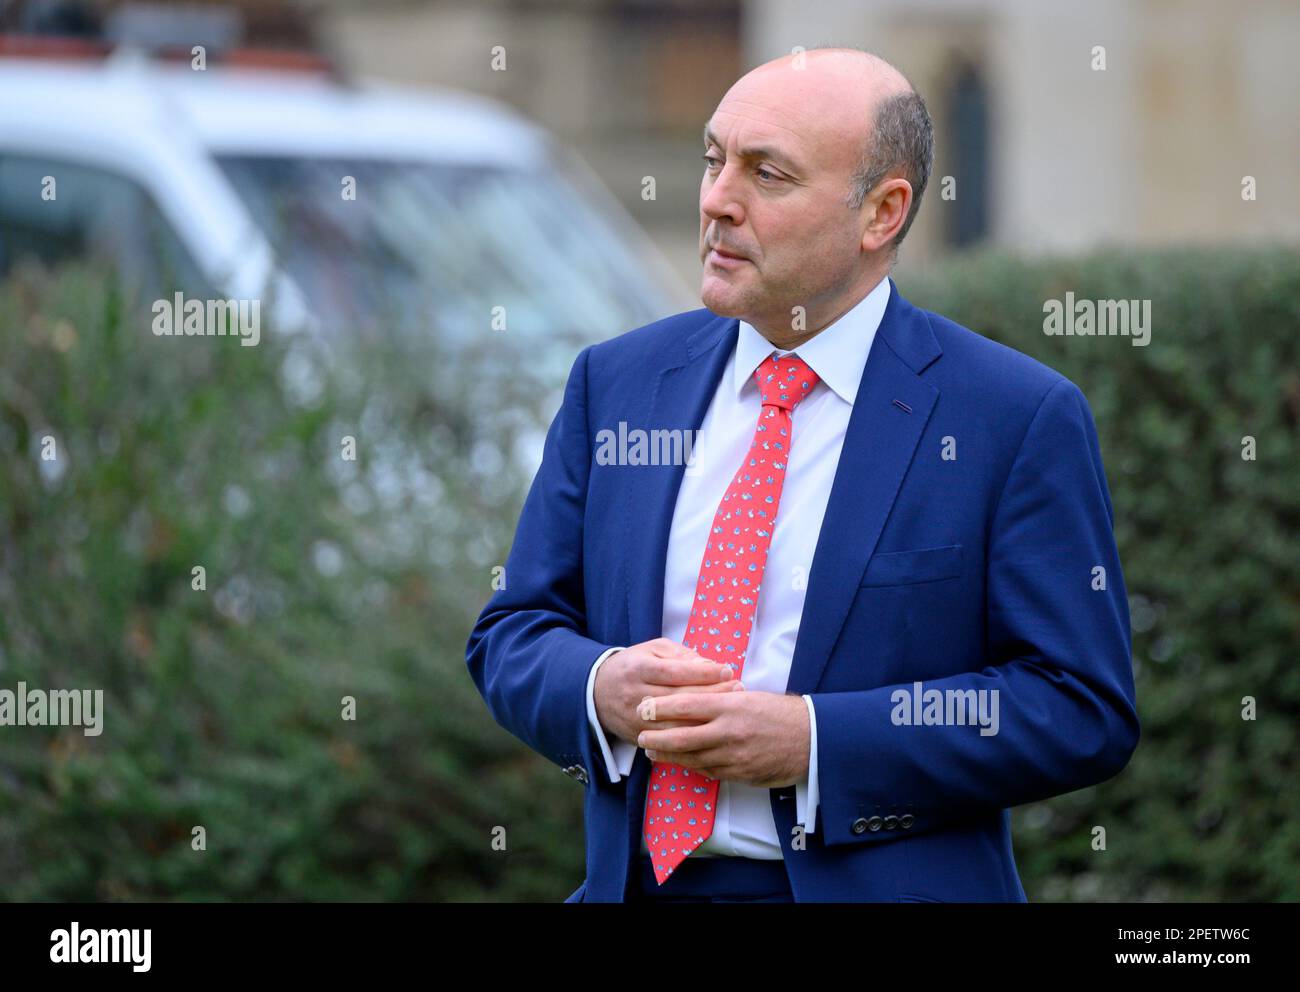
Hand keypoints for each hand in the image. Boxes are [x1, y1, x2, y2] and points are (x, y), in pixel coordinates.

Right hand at [593, 637, 744, 746]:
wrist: (597, 693)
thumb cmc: (633, 666)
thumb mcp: (651, 649)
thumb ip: (679, 654)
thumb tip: (707, 665)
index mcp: (640, 668)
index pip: (676, 671)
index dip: (704, 672)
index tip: (728, 670)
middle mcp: (637, 694)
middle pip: (679, 698)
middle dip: (712, 694)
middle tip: (739, 688)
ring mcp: (637, 719)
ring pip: (676, 723)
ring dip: (706, 718)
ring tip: (730, 710)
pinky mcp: (638, 737)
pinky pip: (668, 742)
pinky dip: (692, 737)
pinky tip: (711, 731)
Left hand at [637, 690, 809, 788]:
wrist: (812, 739)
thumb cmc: (781, 713)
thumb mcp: (750, 697)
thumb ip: (722, 700)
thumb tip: (694, 699)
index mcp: (730, 705)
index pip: (687, 705)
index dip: (660, 708)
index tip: (643, 708)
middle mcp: (728, 731)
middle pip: (682, 736)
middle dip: (656, 737)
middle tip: (640, 735)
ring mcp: (733, 756)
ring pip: (691, 757)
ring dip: (668, 755)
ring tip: (652, 751)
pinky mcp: (739, 774)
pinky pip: (708, 771)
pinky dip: (691, 766)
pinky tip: (680, 762)